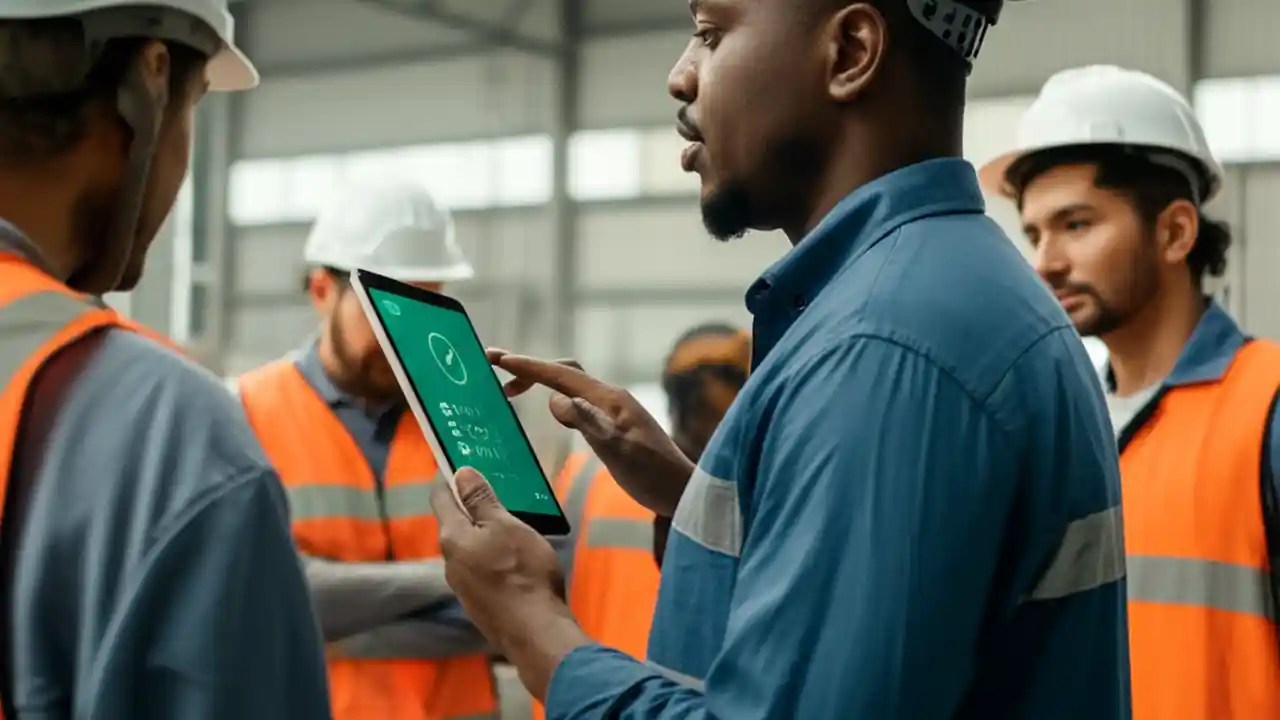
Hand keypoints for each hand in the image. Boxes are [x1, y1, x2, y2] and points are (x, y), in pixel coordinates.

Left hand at [431, 468, 589, 699]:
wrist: (535, 632)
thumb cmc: (522, 571)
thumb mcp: (507, 526)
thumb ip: (482, 501)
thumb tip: (460, 472)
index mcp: (452, 538)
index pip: (441, 498)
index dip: (447, 477)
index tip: (455, 460)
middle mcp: (450, 562)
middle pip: (454, 524)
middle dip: (468, 505)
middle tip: (491, 488)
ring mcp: (463, 586)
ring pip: (468, 548)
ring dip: (481, 532)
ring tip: (506, 521)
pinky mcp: (479, 603)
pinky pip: (479, 568)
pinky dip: (490, 554)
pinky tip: (511, 556)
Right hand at [488, 349, 694, 516]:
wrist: (681, 491)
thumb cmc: (653, 475)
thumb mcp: (618, 451)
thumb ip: (589, 424)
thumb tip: (556, 399)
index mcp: (610, 400)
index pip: (563, 375)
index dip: (529, 367)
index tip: (498, 359)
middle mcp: (611, 399)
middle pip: (564, 372)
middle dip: (530, 369)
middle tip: (496, 371)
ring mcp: (613, 410)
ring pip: (570, 385)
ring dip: (541, 381)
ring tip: (510, 390)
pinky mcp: (613, 424)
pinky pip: (577, 401)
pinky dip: (555, 396)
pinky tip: (548, 407)